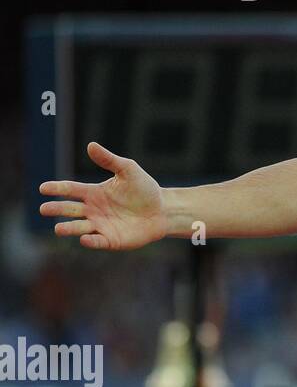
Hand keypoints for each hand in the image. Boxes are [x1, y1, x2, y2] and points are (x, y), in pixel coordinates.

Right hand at [39, 142, 167, 249]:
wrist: (163, 209)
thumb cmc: (144, 189)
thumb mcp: (128, 170)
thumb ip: (109, 159)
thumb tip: (91, 145)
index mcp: (93, 193)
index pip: (70, 190)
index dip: (57, 189)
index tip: (43, 188)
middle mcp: (92, 210)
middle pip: (69, 209)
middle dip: (56, 209)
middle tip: (44, 209)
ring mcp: (100, 225)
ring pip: (79, 227)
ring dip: (68, 228)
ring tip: (58, 229)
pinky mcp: (111, 239)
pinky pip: (97, 241)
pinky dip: (90, 240)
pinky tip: (84, 238)